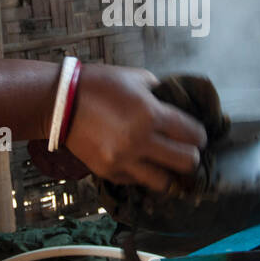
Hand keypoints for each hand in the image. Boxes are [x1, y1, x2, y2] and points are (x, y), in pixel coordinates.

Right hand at [63, 65, 207, 192]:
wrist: (59, 103)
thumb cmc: (98, 85)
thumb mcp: (134, 78)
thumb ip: (159, 91)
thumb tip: (176, 103)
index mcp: (150, 114)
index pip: (193, 134)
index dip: (200, 136)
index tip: (197, 135)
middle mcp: (140, 141)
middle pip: (187, 162)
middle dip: (191, 156)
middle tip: (186, 150)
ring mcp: (123, 161)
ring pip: (165, 182)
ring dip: (170, 172)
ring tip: (166, 163)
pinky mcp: (109, 172)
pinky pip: (138, 181)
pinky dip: (144, 174)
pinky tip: (141, 162)